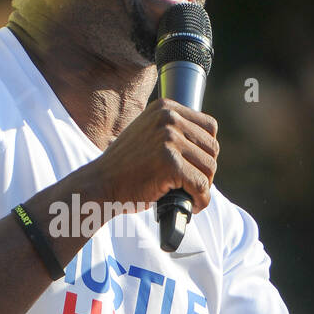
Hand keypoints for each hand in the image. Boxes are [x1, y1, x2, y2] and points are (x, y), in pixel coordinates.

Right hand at [92, 97, 218, 215]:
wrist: (100, 183)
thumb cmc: (125, 165)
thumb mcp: (147, 133)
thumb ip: (172, 130)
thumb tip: (208, 143)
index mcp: (165, 107)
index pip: (210, 127)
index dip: (206, 150)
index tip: (195, 166)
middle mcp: (169, 118)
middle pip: (212, 148)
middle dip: (205, 171)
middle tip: (190, 186)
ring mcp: (169, 140)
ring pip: (209, 168)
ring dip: (202, 188)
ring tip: (188, 196)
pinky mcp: (170, 163)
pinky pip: (200, 186)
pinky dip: (200, 200)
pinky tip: (191, 205)